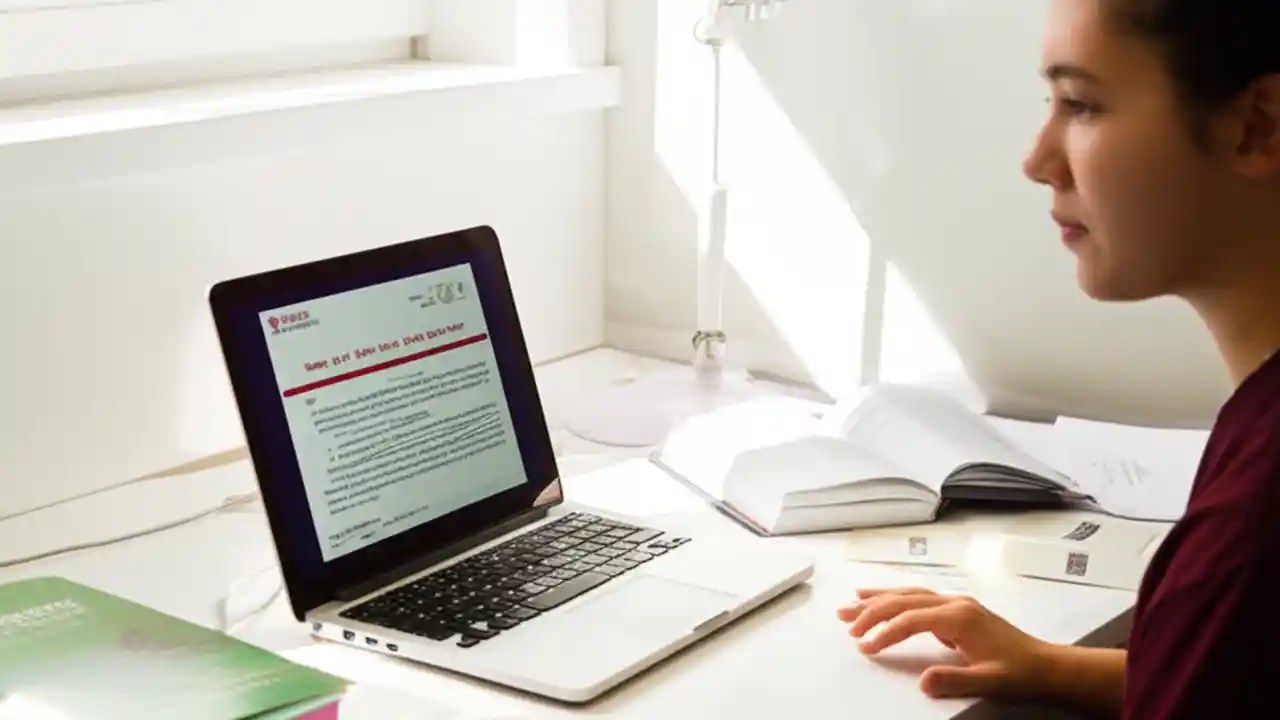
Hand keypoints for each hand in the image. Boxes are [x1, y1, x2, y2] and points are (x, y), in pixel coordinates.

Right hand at [837, 587, 1054, 700]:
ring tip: (852, 602)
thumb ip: (954, 681)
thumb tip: (923, 681)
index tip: (866, 647)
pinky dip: (898, 598)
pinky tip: (886, 600)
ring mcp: (958, 604)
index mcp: (959, 618)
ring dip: (880, 598)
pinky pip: (920, 598)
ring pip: (910, 593)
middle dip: (871, 609)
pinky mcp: (959, 610)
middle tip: (844, 620)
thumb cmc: (1020, 674)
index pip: (911, 620)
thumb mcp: (988, 682)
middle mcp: (956, 604)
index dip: (885, 633)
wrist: (1046, 666)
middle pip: (904, 599)